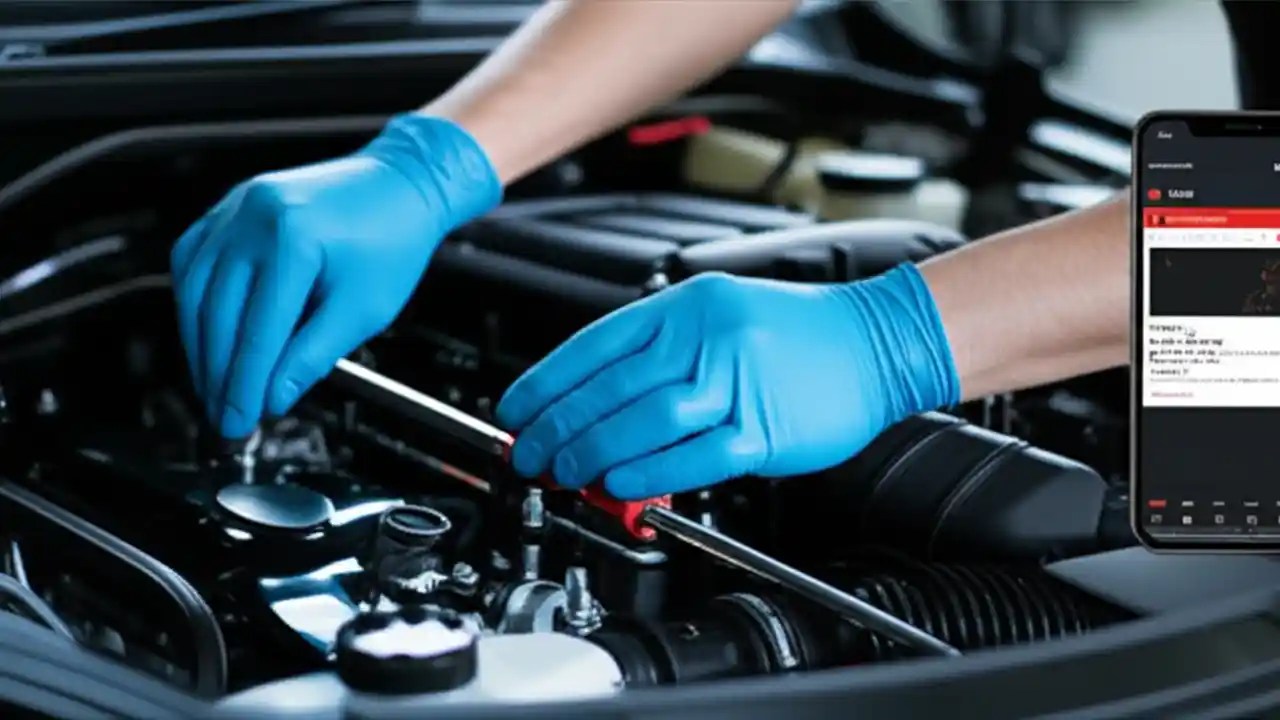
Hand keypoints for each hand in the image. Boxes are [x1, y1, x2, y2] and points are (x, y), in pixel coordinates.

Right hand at [170, 114, 501, 437]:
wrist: (399, 186)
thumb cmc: (391, 240)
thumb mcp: (364, 308)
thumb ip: (314, 354)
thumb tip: (275, 395)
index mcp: (294, 238)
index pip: (258, 331)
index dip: (246, 384)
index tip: (242, 421)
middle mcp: (255, 217)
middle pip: (218, 314)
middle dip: (218, 375)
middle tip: (225, 417)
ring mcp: (236, 208)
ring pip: (194, 290)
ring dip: (198, 347)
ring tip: (213, 388)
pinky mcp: (229, 208)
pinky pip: (193, 261)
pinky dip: (193, 305)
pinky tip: (203, 337)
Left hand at [496, 266, 959, 499]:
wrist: (878, 341)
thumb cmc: (800, 333)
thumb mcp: (721, 314)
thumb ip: (662, 356)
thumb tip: (600, 406)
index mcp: (687, 307)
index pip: (596, 346)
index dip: (547, 381)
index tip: (517, 410)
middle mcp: (707, 338)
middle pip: (610, 388)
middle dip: (557, 426)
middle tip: (529, 453)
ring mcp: (737, 382)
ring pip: (644, 422)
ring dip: (593, 452)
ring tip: (564, 472)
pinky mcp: (764, 429)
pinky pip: (694, 456)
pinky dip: (650, 473)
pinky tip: (621, 486)